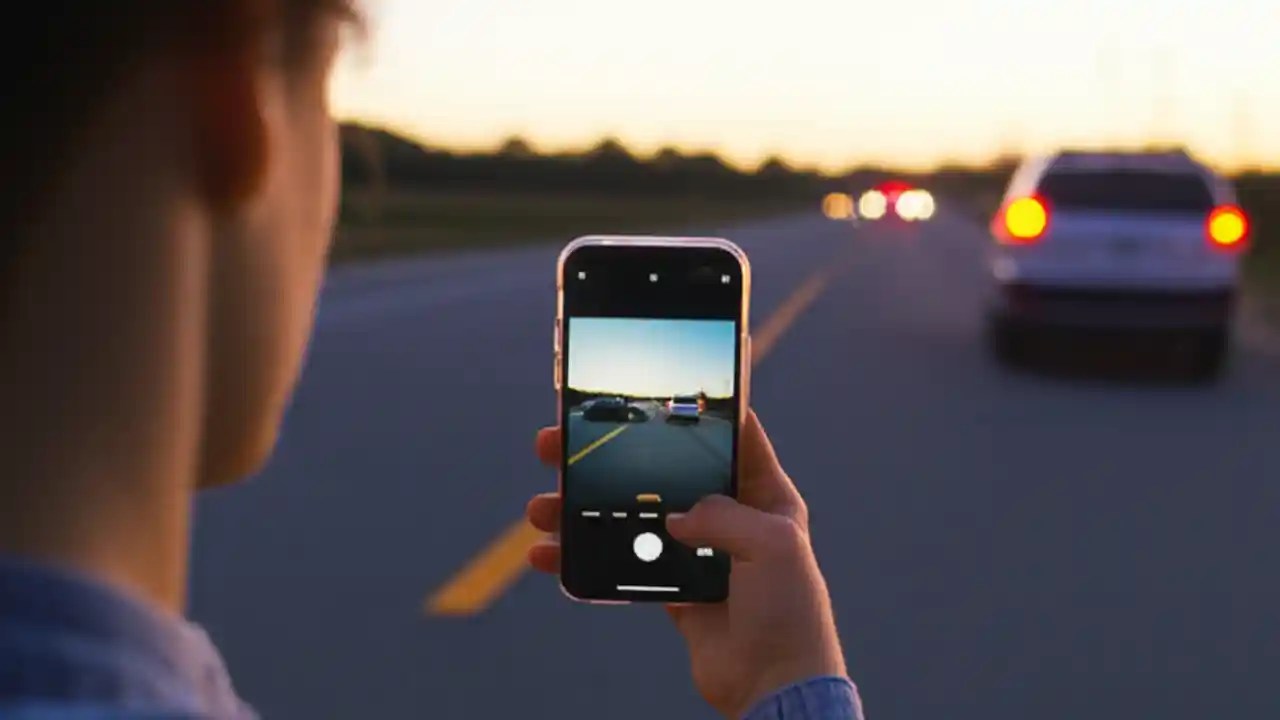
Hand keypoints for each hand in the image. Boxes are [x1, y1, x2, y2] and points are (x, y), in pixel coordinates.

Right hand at [528, 409, 847, 718]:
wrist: (776, 687)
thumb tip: (674, 515)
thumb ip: (722, 517)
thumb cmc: (791, 613)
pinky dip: (585, 558)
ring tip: (542, 507)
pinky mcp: (673, 589)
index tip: (651, 388)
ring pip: (631, 517)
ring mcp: (697, 552)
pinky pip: (622, 564)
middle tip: (559, 445)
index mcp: (765, 496)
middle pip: (661, 473)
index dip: (696, 409)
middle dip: (609, 457)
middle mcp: (730, 517)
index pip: (732, 436)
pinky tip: (550, 554)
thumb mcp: (772, 546)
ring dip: (584, 509)